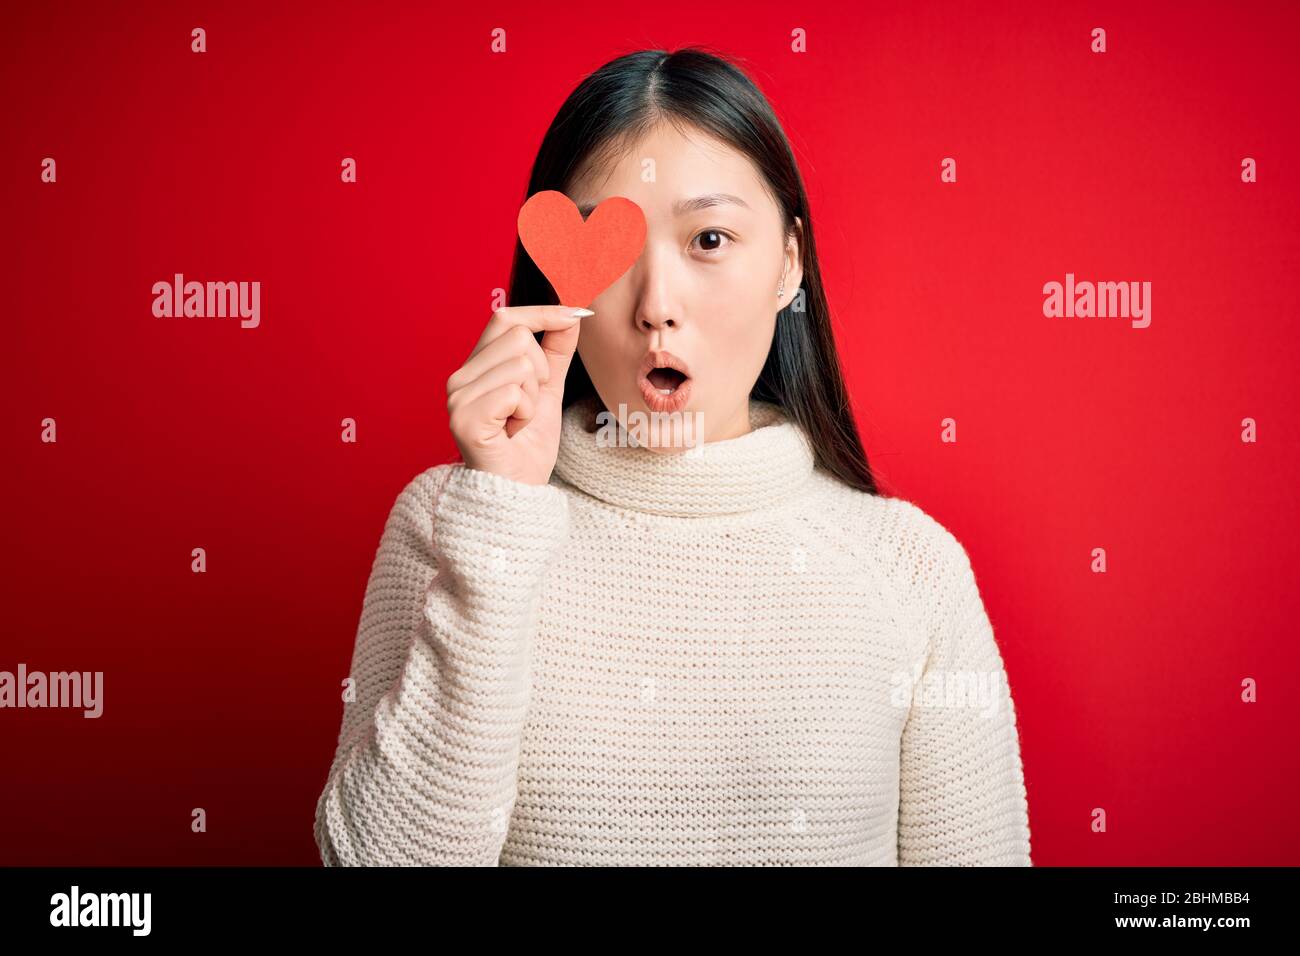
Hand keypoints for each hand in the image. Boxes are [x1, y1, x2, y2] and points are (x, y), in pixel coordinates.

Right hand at [446, 305, 592, 485]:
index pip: (504, 318)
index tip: (575, 314)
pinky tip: (512, 432)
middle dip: (541, 371)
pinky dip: (526, 414)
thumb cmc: (527, 447)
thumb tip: (571, 315)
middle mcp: (460, 378)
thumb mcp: (548, 390)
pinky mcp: (465, 418)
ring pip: (521, 365)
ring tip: (518, 422)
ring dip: (533, 398)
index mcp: (476, 367)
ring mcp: (459, 398)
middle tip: (528, 405)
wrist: (517, 492)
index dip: (541, 313)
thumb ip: (556, 352)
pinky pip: (514, 394)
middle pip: (519, 338)